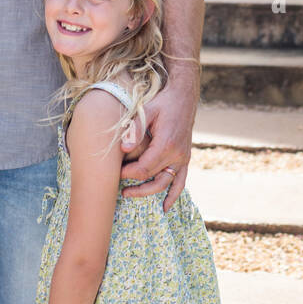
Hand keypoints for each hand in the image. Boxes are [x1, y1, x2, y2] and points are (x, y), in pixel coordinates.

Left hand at [118, 72, 197, 210]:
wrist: (184, 97)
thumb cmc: (162, 103)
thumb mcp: (147, 111)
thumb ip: (134, 130)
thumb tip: (123, 150)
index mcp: (166, 144)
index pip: (144, 168)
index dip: (129, 174)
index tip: (117, 172)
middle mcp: (177, 154)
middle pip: (153, 178)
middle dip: (134, 184)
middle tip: (119, 188)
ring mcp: (183, 158)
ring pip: (165, 183)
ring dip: (148, 193)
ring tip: (130, 195)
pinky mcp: (185, 158)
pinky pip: (181, 181)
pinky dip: (173, 195)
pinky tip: (165, 207)